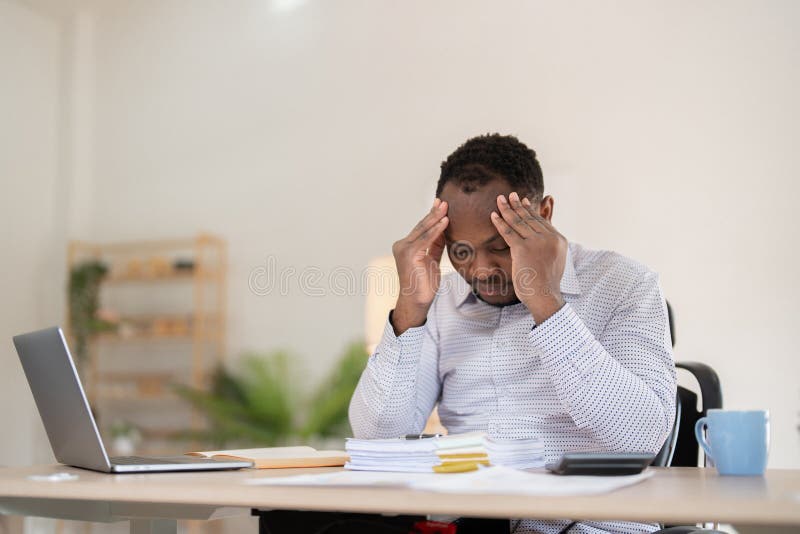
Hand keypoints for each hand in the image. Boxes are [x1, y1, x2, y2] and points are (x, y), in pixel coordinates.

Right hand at [391, 198, 448, 333]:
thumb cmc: (424, 284)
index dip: (431, 216)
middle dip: (434, 213)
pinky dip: (436, 230)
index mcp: (406, 246)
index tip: (440, 204)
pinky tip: (445, 221)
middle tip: (444, 201)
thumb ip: (435, 245)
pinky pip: (426, 239)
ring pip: (423, 230)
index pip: (421, 228)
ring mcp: (404, 249)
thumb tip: (443, 230)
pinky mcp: (409, 254)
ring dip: (435, 217)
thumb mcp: (432, 260)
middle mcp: (402, 245)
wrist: (417, 302)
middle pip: (421, 226)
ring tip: (446, 207)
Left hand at [490, 191, 567, 323]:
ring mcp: (537, 243)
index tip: (522, 201)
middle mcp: (549, 238)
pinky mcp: (523, 249)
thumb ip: (548, 247)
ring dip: (507, 209)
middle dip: (517, 205)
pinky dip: (499, 223)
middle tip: (509, 195)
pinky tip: (493, 215)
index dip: (529, 210)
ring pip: (518, 223)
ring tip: (500, 200)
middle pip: (529, 218)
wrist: (544, 296)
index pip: (540, 221)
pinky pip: (509, 232)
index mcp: (558, 239)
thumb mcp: (553, 260)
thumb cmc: (546, 282)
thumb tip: (543, 239)